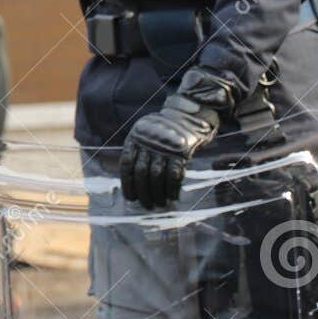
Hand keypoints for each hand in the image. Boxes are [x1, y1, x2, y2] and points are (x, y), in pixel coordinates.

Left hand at [119, 68, 235, 208]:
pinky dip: (172, 188)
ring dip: (158, 193)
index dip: (128, 183)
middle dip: (143, 192)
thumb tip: (136, 177)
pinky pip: (174, 175)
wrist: (190, 114)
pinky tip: (173, 196)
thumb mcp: (147, 132)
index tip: (131, 197)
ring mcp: (165, 147)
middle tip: (147, 205)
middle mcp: (149, 142)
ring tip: (160, 203)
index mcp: (136, 137)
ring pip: (157, 176)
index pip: (127, 164)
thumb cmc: (169, 127)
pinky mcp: (181, 152)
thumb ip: (141, 149)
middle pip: (141, 173)